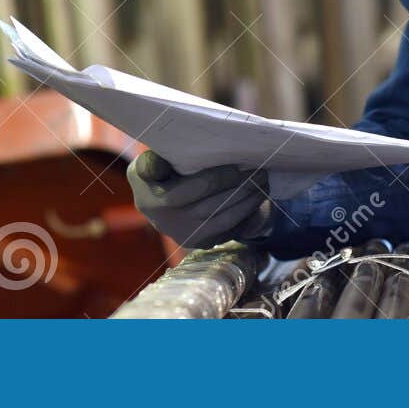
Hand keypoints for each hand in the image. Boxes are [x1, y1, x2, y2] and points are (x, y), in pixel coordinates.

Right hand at [127, 151, 272, 248]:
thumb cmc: (155, 175)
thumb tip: (156, 164)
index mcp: (155, 202)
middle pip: (212, 207)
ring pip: (224, 221)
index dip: (218, 178)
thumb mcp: (145, 165)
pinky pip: (228, 231)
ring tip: (263, 184)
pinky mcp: (201, 243)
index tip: (237, 166)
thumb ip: (150, 163)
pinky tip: (257, 199)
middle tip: (260, 172)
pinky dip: (245, 215)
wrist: (154, 204)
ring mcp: (187, 237)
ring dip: (248, 203)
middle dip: (240, 189)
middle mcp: (170, 224)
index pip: (193, 190)